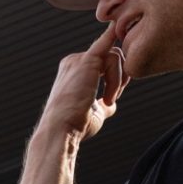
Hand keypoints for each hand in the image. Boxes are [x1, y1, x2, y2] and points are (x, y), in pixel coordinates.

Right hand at [39, 22, 126, 144]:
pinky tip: (109, 96)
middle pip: (112, 53)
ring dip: (119, 79)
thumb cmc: (74, 126)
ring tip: (109, 100)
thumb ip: (103, 104)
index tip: (111, 100)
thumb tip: (111, 106)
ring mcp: (79, 59)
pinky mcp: (87, 60)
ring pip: (115, 55)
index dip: (115, 76)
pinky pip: (114, 57)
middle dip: (121, 75)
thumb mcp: (93, 112)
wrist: (61, 130)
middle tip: (113, 99)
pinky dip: (118, 77)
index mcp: (74, 71)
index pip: (104, 61)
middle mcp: (74, 61)